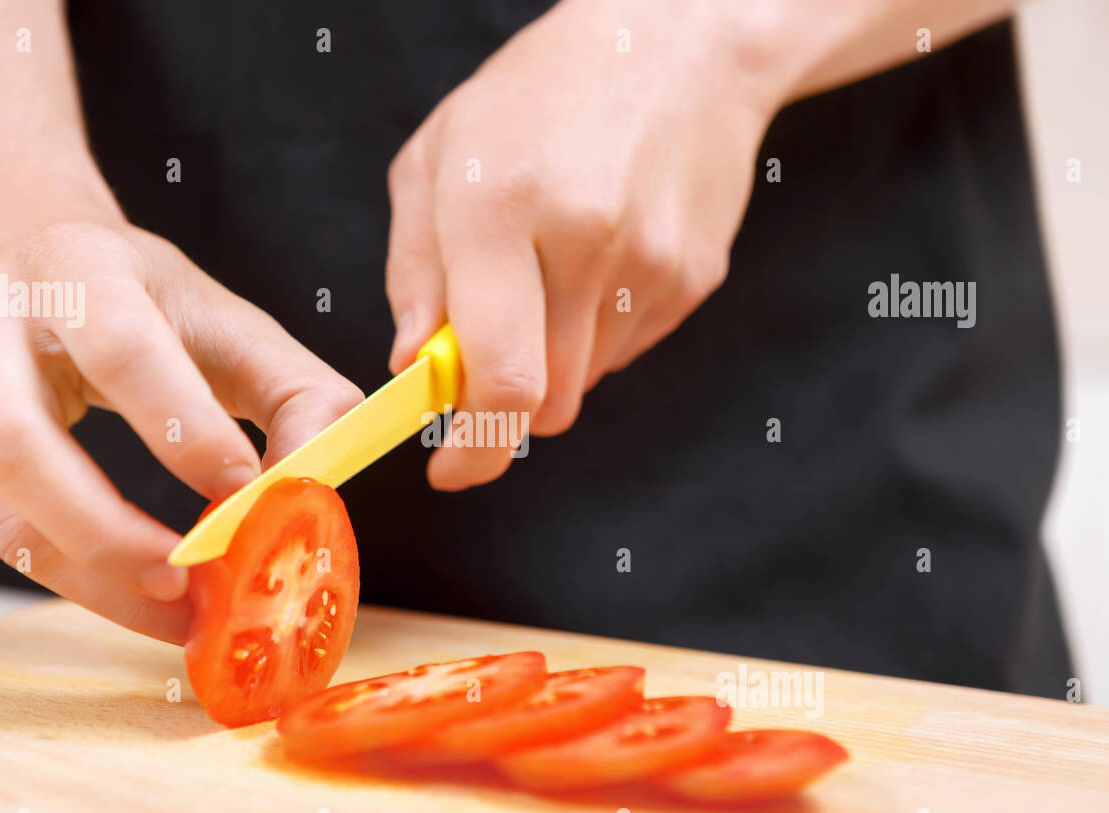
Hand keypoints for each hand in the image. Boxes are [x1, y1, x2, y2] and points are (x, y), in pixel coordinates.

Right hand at [0, 216, 363, 642]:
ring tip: (176, 614)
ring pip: (0, 514)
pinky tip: (140, 600)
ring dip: (93, 581)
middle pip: (15, 442)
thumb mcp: (228, 319)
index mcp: (76, 272)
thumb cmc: (137, 298)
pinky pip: (5, 540)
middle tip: (185, 582)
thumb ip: (295, 390)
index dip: (182, 425)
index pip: (121, 348)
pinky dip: (79, 583)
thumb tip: (314, 479)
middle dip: (106, 531)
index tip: (244, 488)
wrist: (21, 258)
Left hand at [386, 0, 785, 488]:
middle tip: (481, 359)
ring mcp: (652, 266)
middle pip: (544, 406)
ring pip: (583, 384)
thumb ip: (416, 271)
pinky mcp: (692, 280)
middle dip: (502, 408)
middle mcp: (586, 243)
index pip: (500, 381)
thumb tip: (416, 366)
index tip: (447, 470)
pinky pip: (624, 351)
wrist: (676, 46)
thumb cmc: (535, 96)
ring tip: (546, 274)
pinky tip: (592, 263)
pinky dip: (593, 333)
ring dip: (548, 362)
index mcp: (503, 208)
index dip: (471, 451)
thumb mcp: (438, 159)